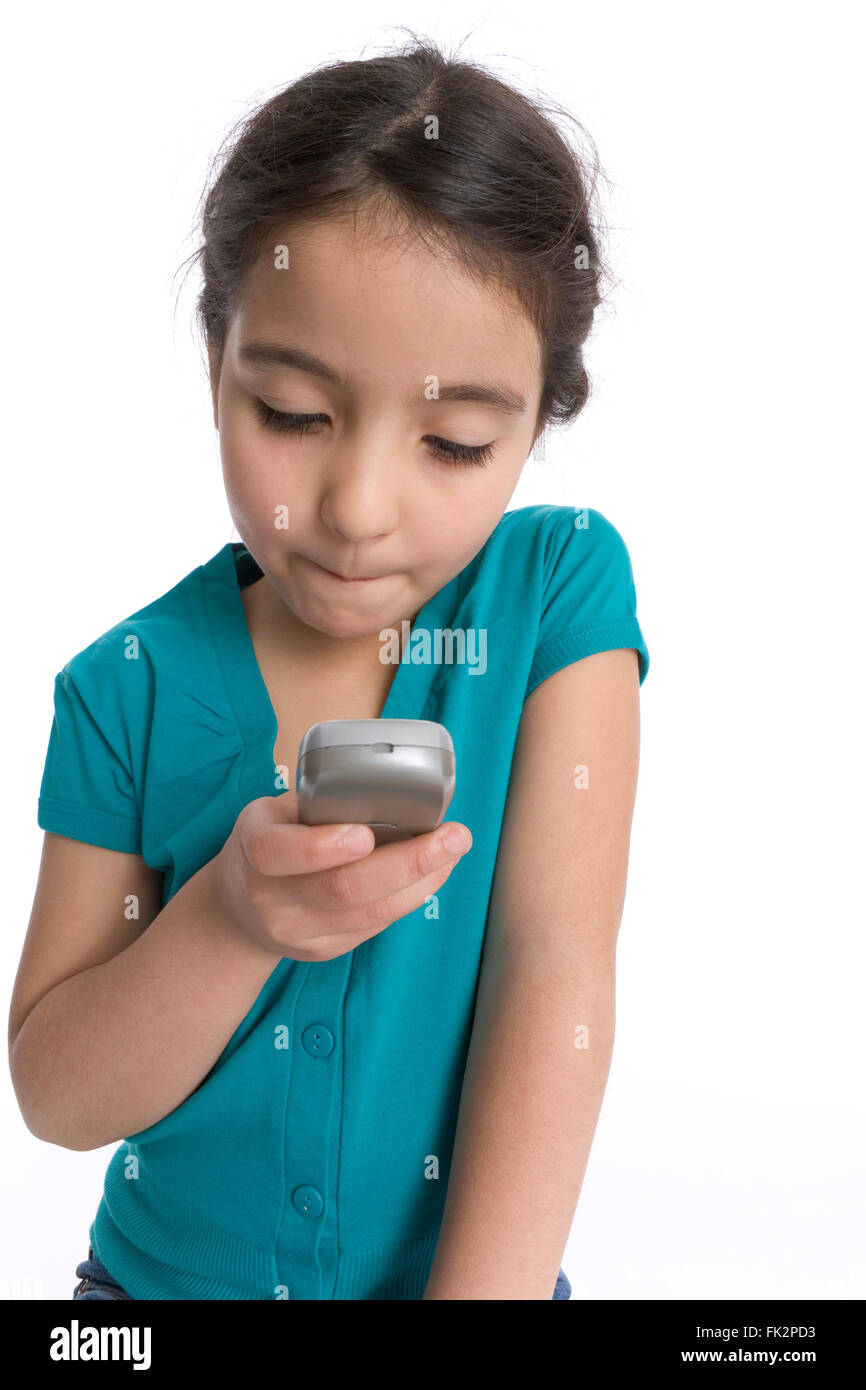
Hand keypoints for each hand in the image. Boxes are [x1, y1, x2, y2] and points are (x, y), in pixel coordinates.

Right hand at [211, 791, 471, 960]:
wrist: (238, 909)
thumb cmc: (273, 839)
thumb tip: (400, 788)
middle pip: (343, 888)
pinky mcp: (323, 951)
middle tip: (453, 835)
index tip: (366, 834)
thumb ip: (321, 805)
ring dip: (423, 880)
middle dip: (407, 861)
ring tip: (454, 850)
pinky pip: (376, 924)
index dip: (324, 847)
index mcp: (254, 848)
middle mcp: (270, 898)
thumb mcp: (276, 812)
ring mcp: (298, 931)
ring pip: (370, 912)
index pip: (279, 852)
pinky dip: (411, 896)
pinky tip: (434, 872)